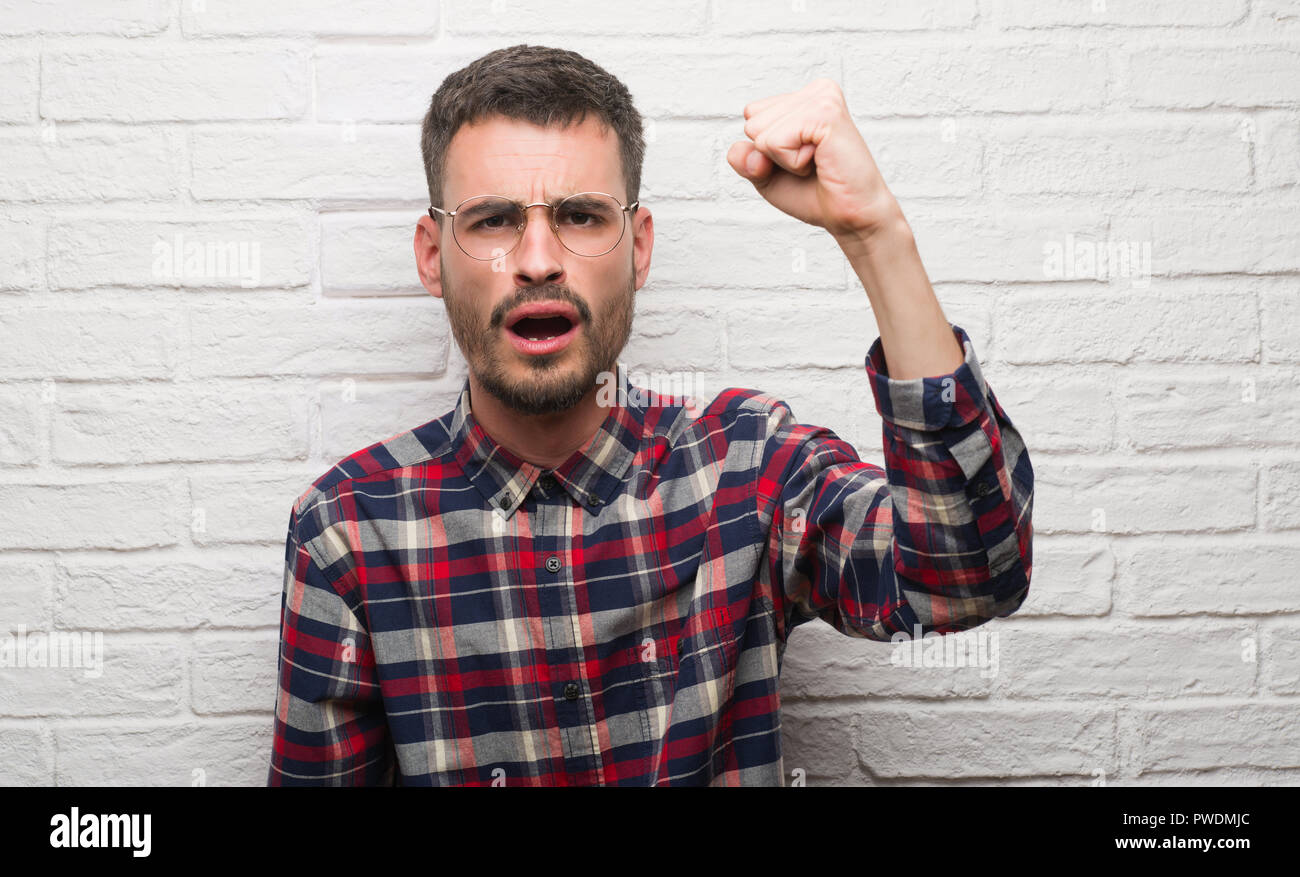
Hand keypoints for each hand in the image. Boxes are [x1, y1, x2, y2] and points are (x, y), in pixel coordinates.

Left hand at [727, 78, 900, 243]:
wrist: (850, 216)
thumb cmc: (815, 193)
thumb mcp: (766, 175)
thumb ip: (744, 158)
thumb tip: (741, 147)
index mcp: (805, 98)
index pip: (751, 115)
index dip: (766, 149)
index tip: (801, 158)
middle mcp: (816, 92)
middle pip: (752, 122)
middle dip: (773, 155)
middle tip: (811, 164)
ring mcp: (822, 98)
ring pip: (760, 132)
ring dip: (784, 160)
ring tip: (817, 163)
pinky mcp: (826, 113)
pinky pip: (775, 142)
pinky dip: (792, 164)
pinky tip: (820, 162)